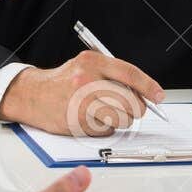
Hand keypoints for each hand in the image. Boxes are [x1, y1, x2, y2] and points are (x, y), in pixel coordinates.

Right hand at [0, 50, 166, 134]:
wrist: (32, 95)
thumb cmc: (64, 81)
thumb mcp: (87, 65)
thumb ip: (113, 73)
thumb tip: (144, 92)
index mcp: (92, 62)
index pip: (130, 74)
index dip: (149, 86)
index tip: (158, 96)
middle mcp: (87, 81)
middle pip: (130, 101)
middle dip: (136, 109)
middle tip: (132, 108)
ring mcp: (81, 103)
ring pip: (121, 118)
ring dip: (121, 119)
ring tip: (106, 112)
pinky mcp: (77, 123)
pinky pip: (106, 130)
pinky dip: (105, 128)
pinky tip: (91, 119)